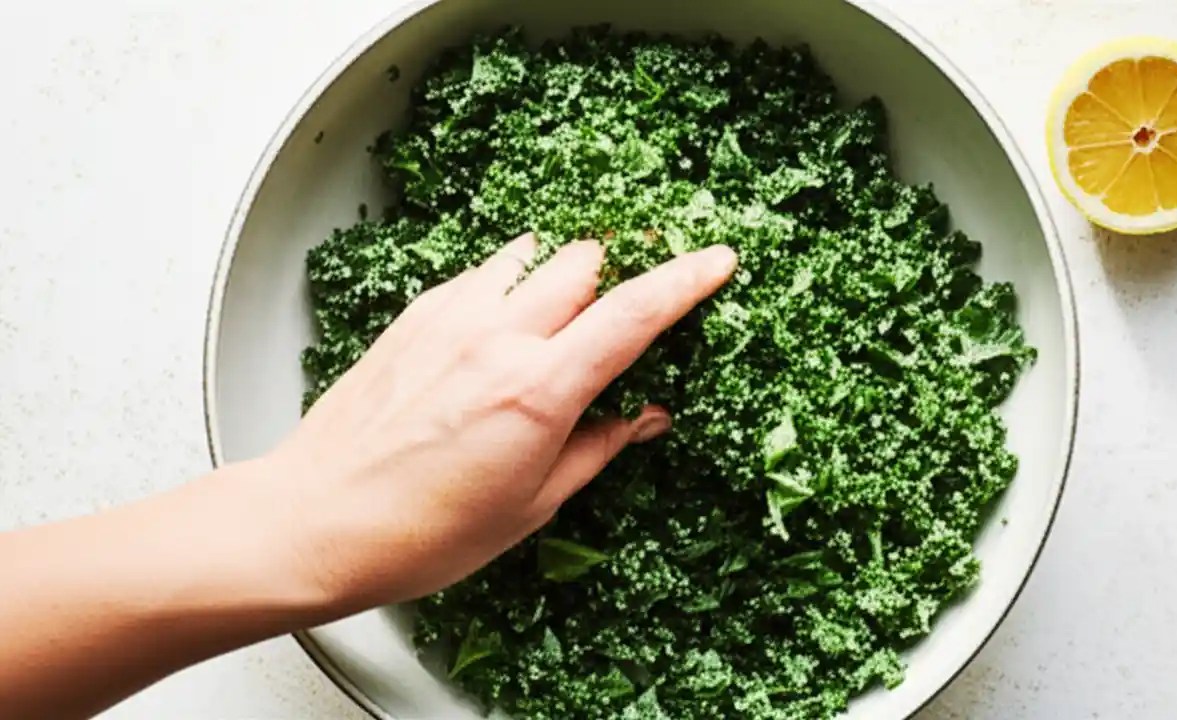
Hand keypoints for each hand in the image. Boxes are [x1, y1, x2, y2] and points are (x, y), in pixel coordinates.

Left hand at [266, 234, 737, 610]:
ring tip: (568, 312)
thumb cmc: (420, 532)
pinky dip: (511, 283)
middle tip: (635, 300)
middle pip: (585, 260)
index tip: (719, 262)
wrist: (313, 520)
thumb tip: (646, 416)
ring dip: (564, 269)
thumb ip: (597, 447)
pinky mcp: (413, 316)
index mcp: (537, 391)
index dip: (686, 280)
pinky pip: (481, 273)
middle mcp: (496, 337)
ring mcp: (449, 318)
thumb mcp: (532, 504)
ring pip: (532, 253)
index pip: (633, 313)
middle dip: (623, 270)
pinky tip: (505, 326)